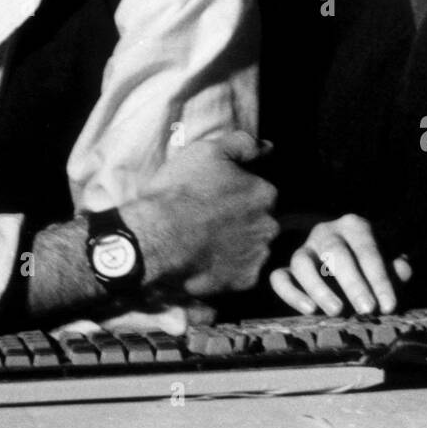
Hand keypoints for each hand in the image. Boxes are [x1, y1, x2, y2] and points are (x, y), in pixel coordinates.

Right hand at [124, 131, 277, 297]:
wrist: (157, 238)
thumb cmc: (182, 191)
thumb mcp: (209, 152)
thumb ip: (243, 145)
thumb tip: (268, 146)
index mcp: (265, 194)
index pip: (260, 191)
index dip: (236, 193)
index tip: (215, 197)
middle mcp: (270, 226)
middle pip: (259, 221)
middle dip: (241, 221)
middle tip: (209, 220)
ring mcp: (258, 256)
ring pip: (252, 247)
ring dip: (236, 245)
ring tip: (205, 242)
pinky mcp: (244, 282)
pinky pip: (241, 272)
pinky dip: (228, 268)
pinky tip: (206, 260)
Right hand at [269, 214, 411, 315]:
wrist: (347, 261)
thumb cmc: (372, 266)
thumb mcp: (388, 264)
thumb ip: (397, 269)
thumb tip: (403, 269)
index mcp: (354, 226)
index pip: (367, 249)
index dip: (379, 278)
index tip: (388, 306)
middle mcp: (326, 232)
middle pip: (335, 252)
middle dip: (353, 282)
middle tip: (366, 310)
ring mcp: (303, 249)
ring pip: (302, 262)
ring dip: (319, 288)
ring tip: (337, 311)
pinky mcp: (286, 269)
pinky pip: (279, 278)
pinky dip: (291, 294)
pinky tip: (309, 311)